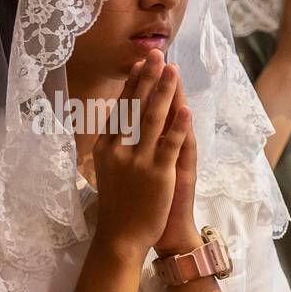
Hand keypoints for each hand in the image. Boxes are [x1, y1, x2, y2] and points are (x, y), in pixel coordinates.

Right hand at [91, 50, 190, 262]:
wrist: (121, 237)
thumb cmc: (117, 205)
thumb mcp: (107, 170)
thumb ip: (112, 144)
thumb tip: (115, 120)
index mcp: (106, 148)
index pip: (120, 109)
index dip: (131, 84)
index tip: (139, 64)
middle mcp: (119, 150)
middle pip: (135, 107)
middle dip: (147, 78)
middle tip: (156, 54)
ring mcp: (138, 162)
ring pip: (152, 119)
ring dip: (164, 91)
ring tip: (172, 70)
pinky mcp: (158, 174)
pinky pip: (169, 144)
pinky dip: (177, 125)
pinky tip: (184, 107)